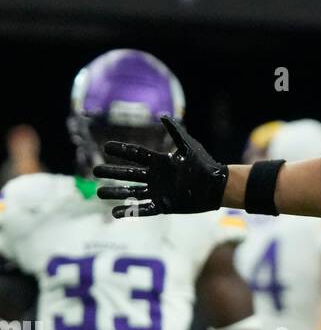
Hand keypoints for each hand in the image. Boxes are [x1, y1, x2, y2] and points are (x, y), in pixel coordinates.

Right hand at [93, 116, 227, 217]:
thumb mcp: (189, 146)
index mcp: (160, 161)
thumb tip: (164, 117)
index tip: (106, 147)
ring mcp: (159, 192)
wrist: (217, 186)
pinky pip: (143, 209)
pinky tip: (115, 212)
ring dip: (115, 192)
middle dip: (112, 172)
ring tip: (99, 193)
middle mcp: (156, 177)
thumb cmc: (205, 165)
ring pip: (132, 192)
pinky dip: (130, 211)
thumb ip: (176, 132)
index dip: (121, 151)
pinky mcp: (164, 205)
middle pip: (129, 174)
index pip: (136, 155)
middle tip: (95, 170)